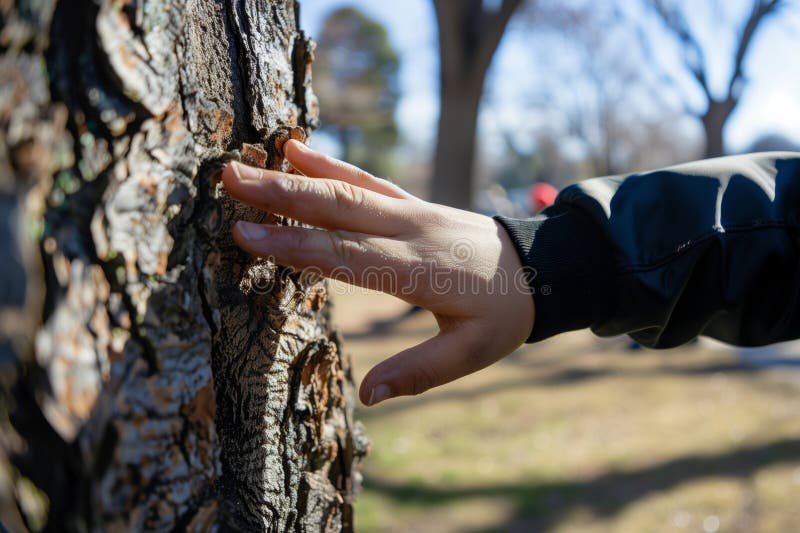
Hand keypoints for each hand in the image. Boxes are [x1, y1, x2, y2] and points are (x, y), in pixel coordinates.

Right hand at [222, 140, 534, 405]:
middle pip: (337, 209)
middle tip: (229, 179)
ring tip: (250, 161)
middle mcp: (409, 231)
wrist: (543, 266)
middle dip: (280, 195)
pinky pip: (367, 180)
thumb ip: (419, 372)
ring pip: (347, 188)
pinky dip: (332, 164)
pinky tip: (300, 149)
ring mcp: (411, 211)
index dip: (292, 246)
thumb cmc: (505, 313)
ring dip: (296, 175)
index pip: (343, 255)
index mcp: (417, 270)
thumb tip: (366, 394)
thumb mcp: (472, 352)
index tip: (244, 234)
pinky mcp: (413, 203)